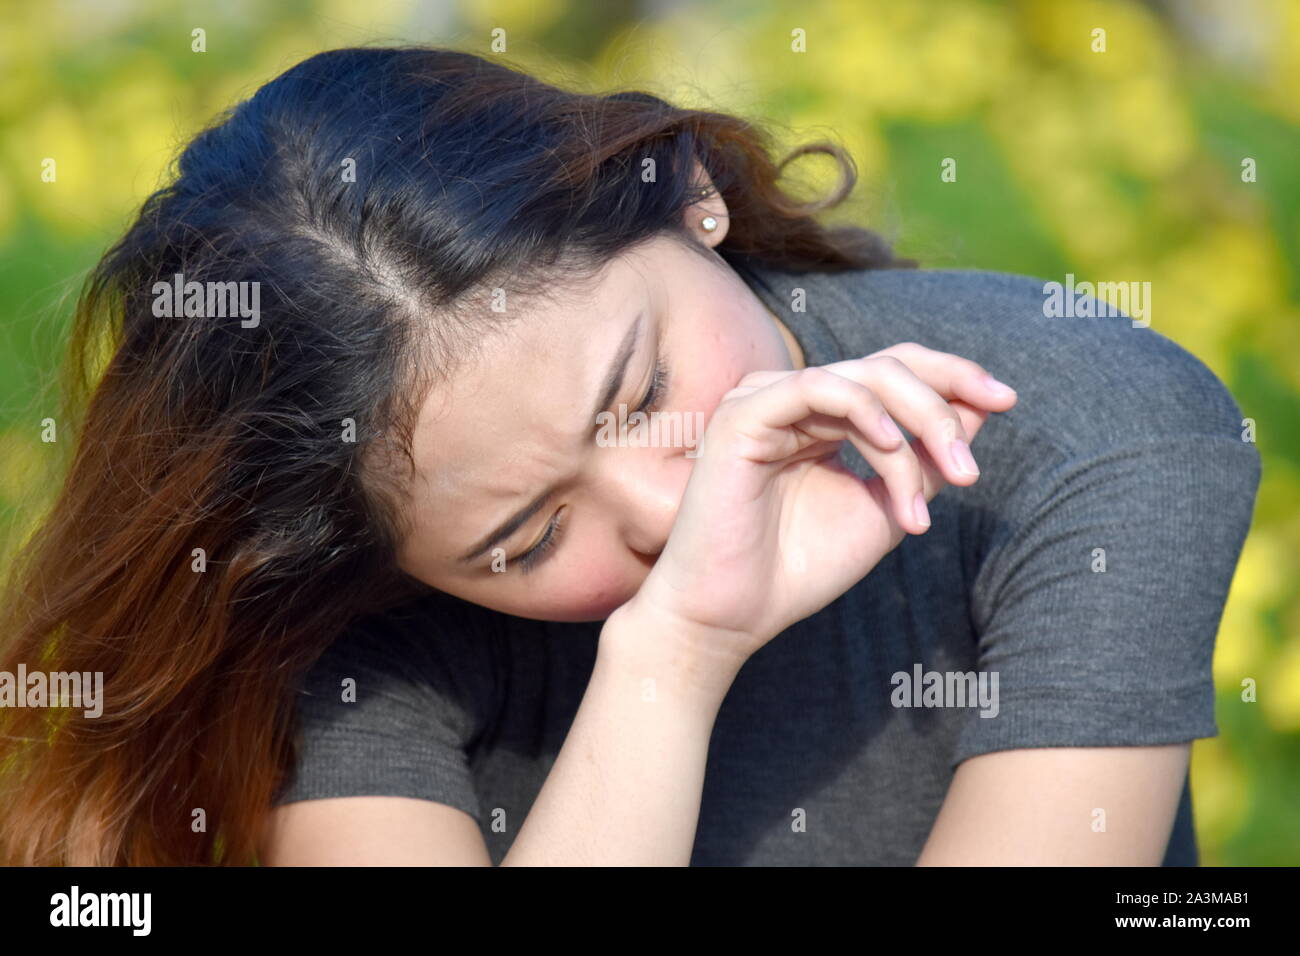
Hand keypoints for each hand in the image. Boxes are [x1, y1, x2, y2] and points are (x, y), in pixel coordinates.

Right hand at [620, 342, 1017, 664]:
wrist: (733, 616)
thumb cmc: (797, 569)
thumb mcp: (884, 509)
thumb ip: (923, 459)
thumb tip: (981, 406)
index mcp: (821, 415)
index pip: (893, 370)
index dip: (952, 376)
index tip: (1008, 400)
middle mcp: (792, 398)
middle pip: (887, 367)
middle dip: (943, 409)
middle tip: (969, 470)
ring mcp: (763, 401)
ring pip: (862, 376)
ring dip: (917, 425)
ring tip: (942, 482)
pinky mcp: (741, 416)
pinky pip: (815, 386)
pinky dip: (864, 410)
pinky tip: (893, 448)